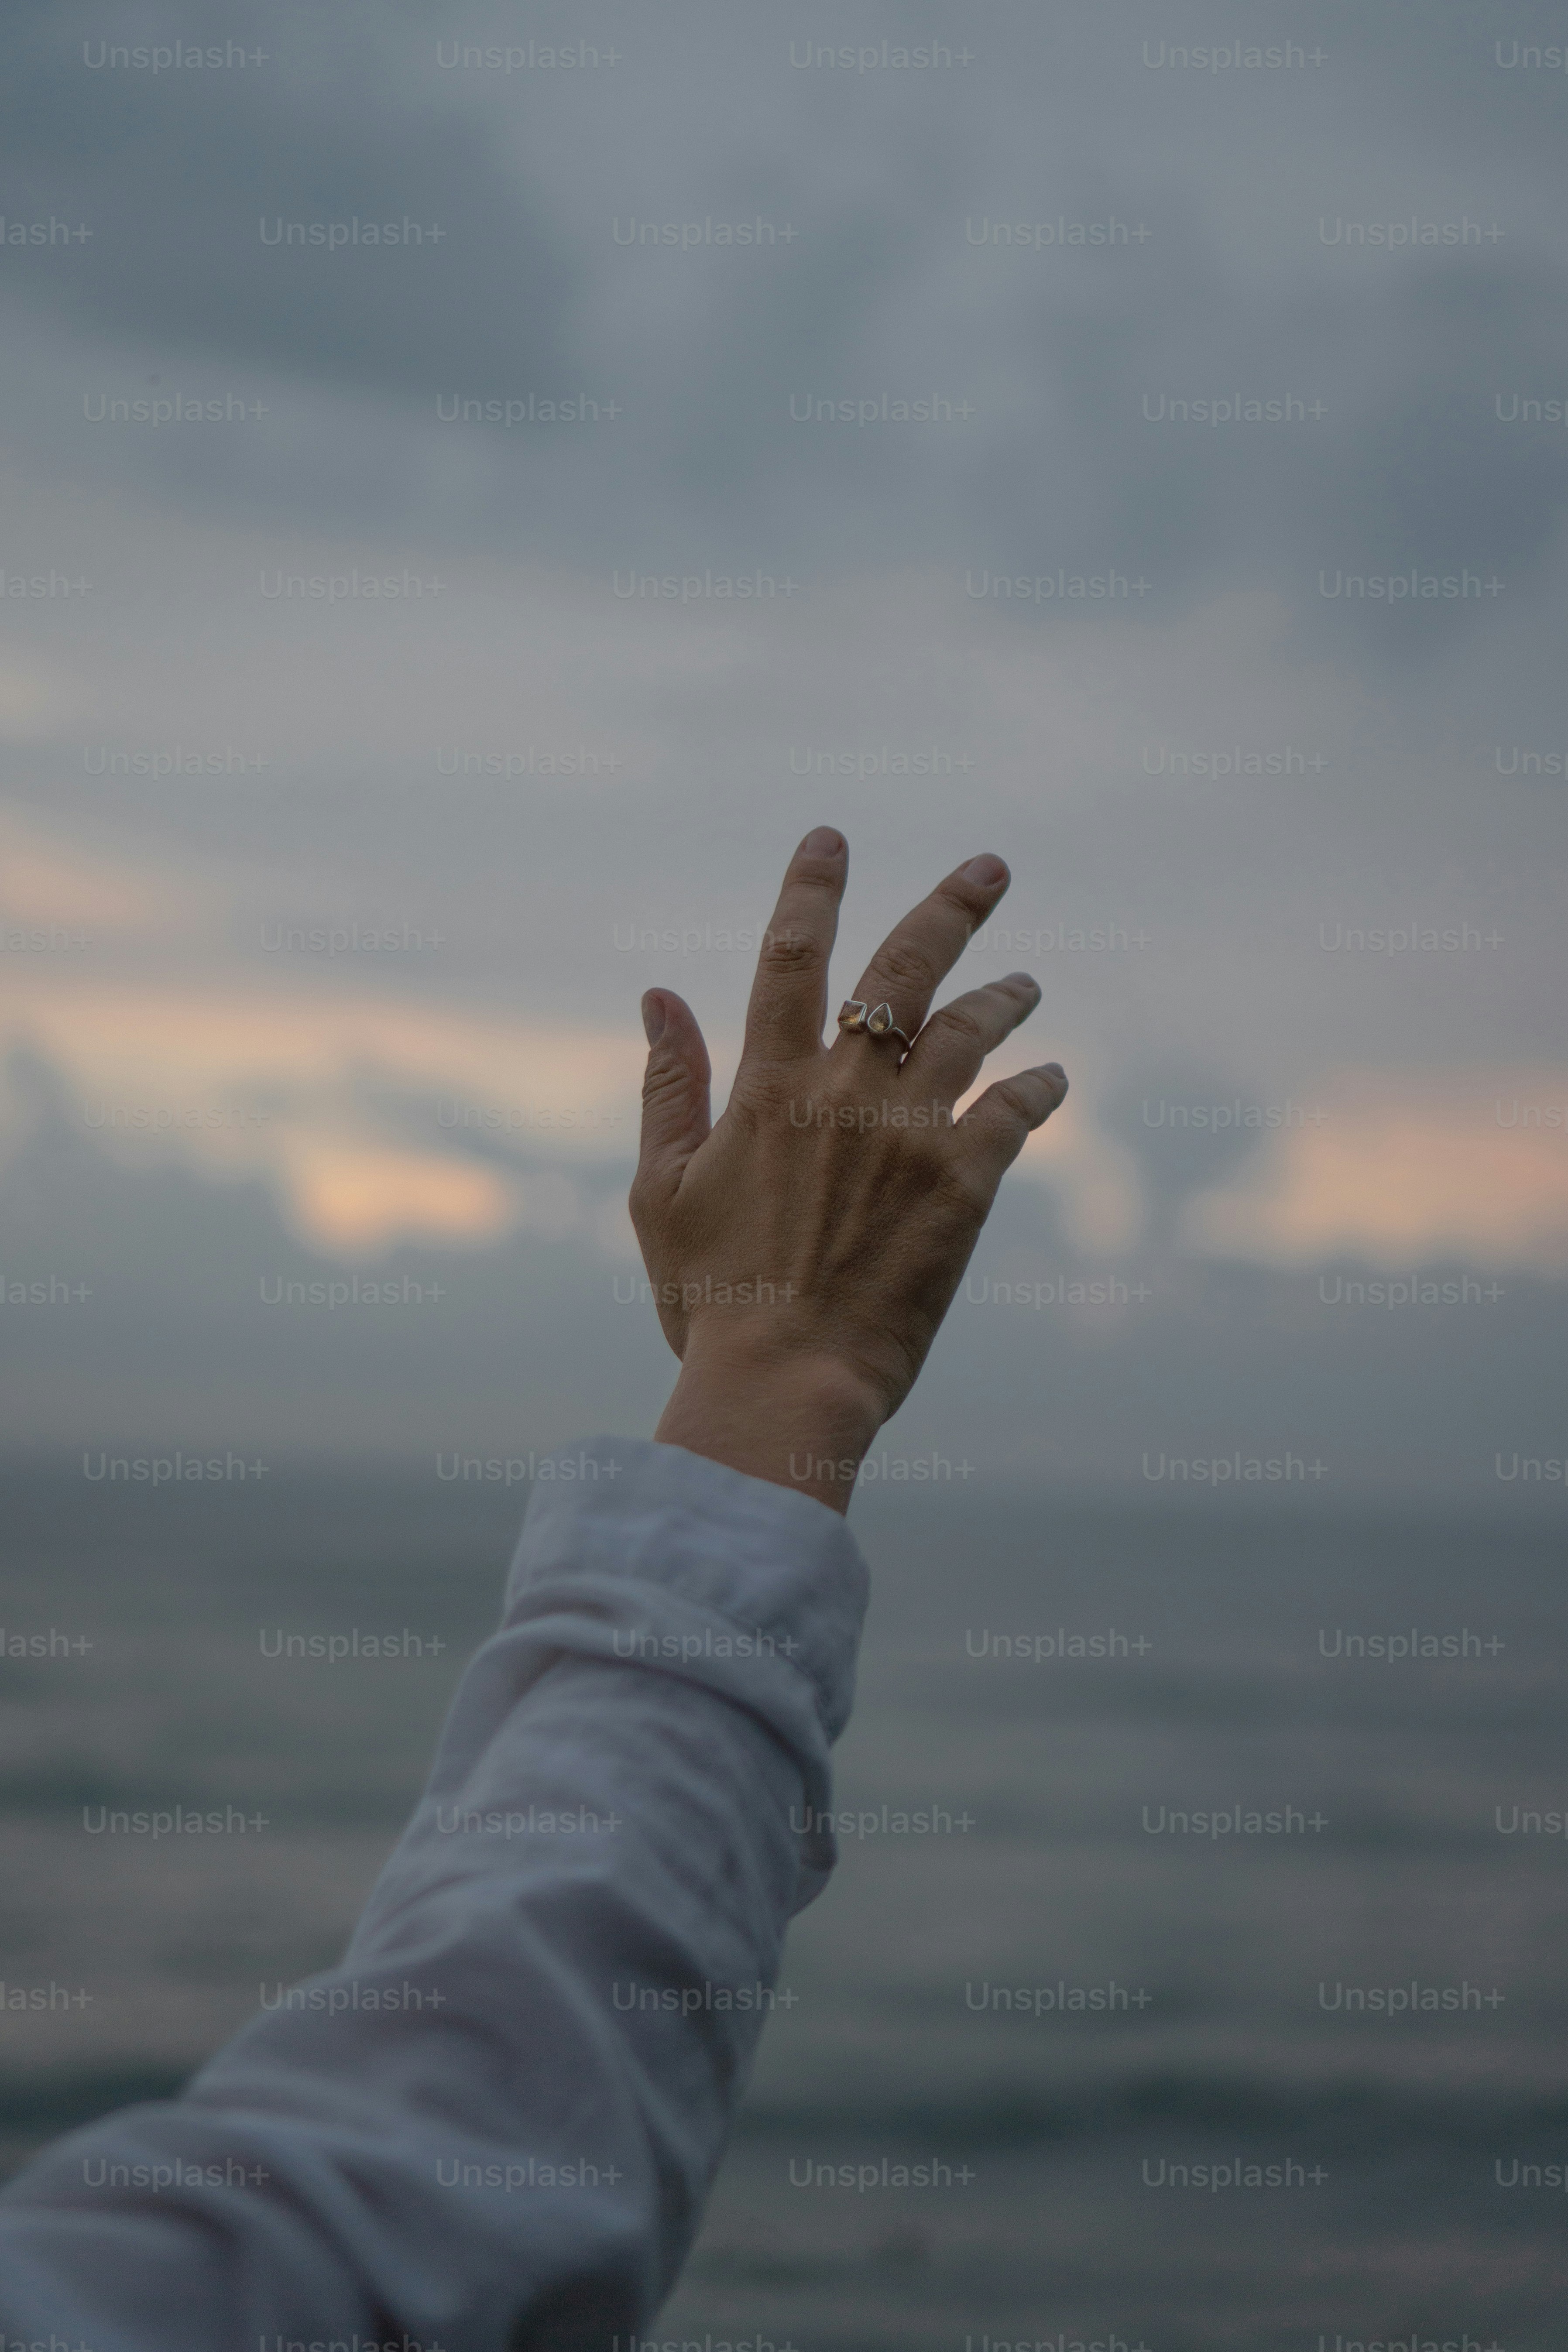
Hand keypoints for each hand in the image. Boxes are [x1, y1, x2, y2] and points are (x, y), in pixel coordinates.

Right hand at [630, 829, 1066, 1509]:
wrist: (785, 1383)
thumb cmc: (711, 1299)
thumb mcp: (661, 1190)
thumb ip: (668, 1085)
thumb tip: (657, 994)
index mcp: (768, 1087)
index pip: (790, 956)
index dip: (810, 889)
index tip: (830, 838)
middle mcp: (846, 1092)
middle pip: (905, 967)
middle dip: (951, 906)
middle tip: (992, 867)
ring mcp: (912, 1133)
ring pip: (974, 1030)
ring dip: (1004, 996)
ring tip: (1026, 983)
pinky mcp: (966, 1184)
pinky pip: (1017, 1110)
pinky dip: (1038, 1087)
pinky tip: (1052, 1079)